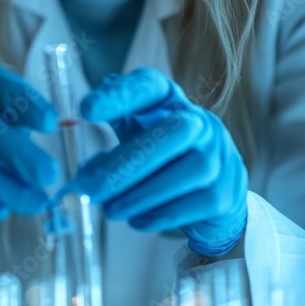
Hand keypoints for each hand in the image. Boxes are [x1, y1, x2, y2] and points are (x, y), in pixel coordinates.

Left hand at [68, 68, 247, 256]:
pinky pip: (191, 205)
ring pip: (183, 173)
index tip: (86, 109)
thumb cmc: (165, 159)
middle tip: (89, 187)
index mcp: (172, 102)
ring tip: (108, 209)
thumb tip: (79, 150)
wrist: (216, 194)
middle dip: (128, 161)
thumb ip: (111, 133)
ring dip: (138, 195)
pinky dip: (157, 215)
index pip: (150, 86)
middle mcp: (201, 123)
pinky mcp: (225, 193)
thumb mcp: (138, 135)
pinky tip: (135, 220)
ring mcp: (219, 157)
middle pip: (173, 131)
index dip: (120, 95)